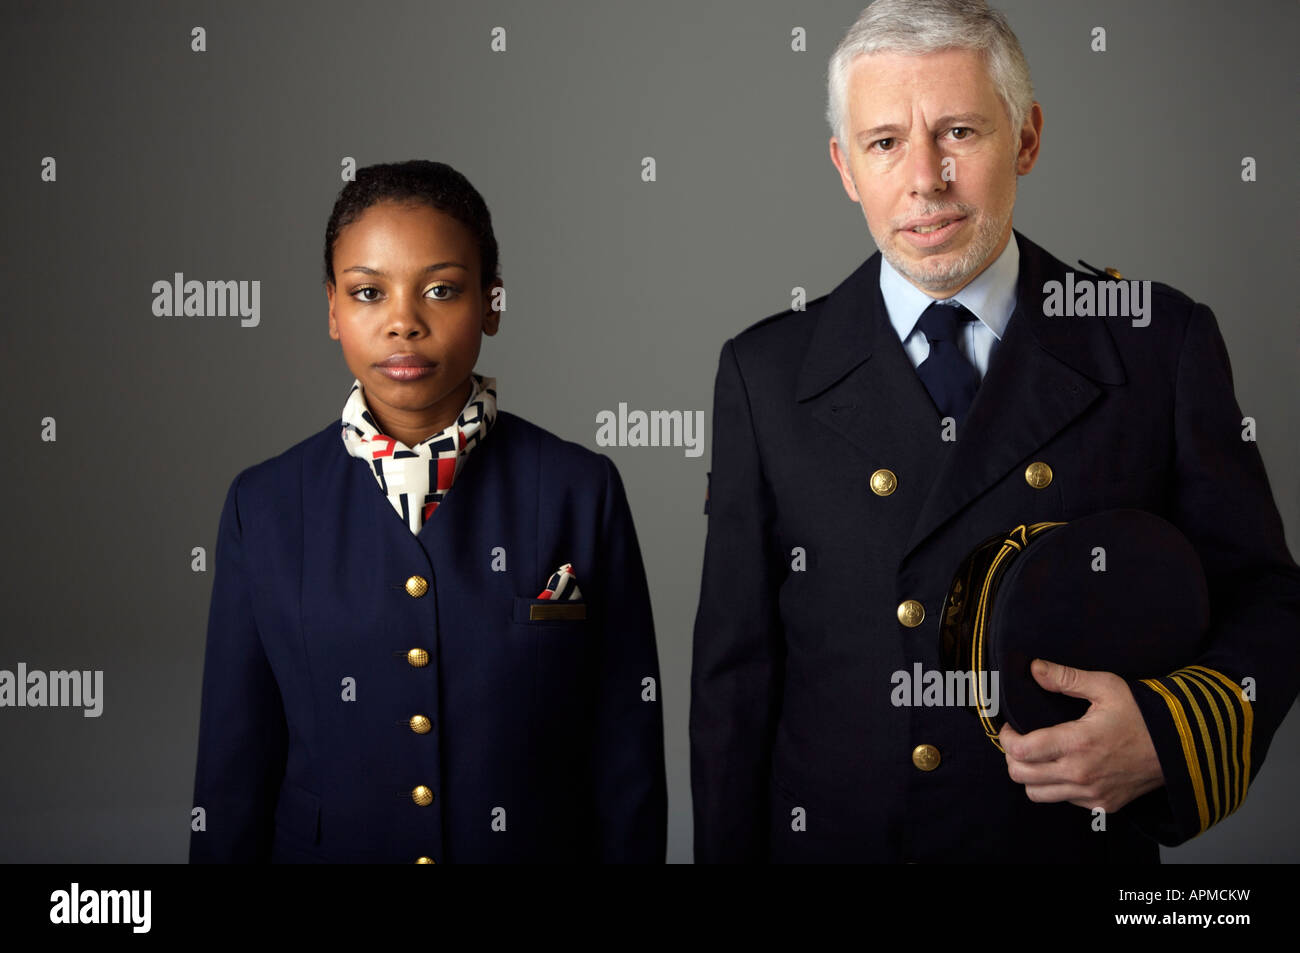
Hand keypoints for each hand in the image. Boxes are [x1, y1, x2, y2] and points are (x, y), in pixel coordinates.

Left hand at [999, 658, 1164, 812]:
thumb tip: (1035, 668)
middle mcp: (1080, 774)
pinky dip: (1055, 787)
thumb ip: (1066, 678)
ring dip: (1030, 776)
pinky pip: (1063, 801)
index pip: (1020, 751)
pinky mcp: (1102, 806)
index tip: (1011, 727)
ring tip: (1038, 756)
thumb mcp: (1105, 686)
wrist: (1180, 746)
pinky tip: (1064, 768)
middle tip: (1020, 741)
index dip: (1007, 738)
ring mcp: (1091, 794)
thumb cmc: (1142, 713)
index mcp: (1077, 743)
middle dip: (1012, 757)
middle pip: (1021, 776)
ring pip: (1037, 794)